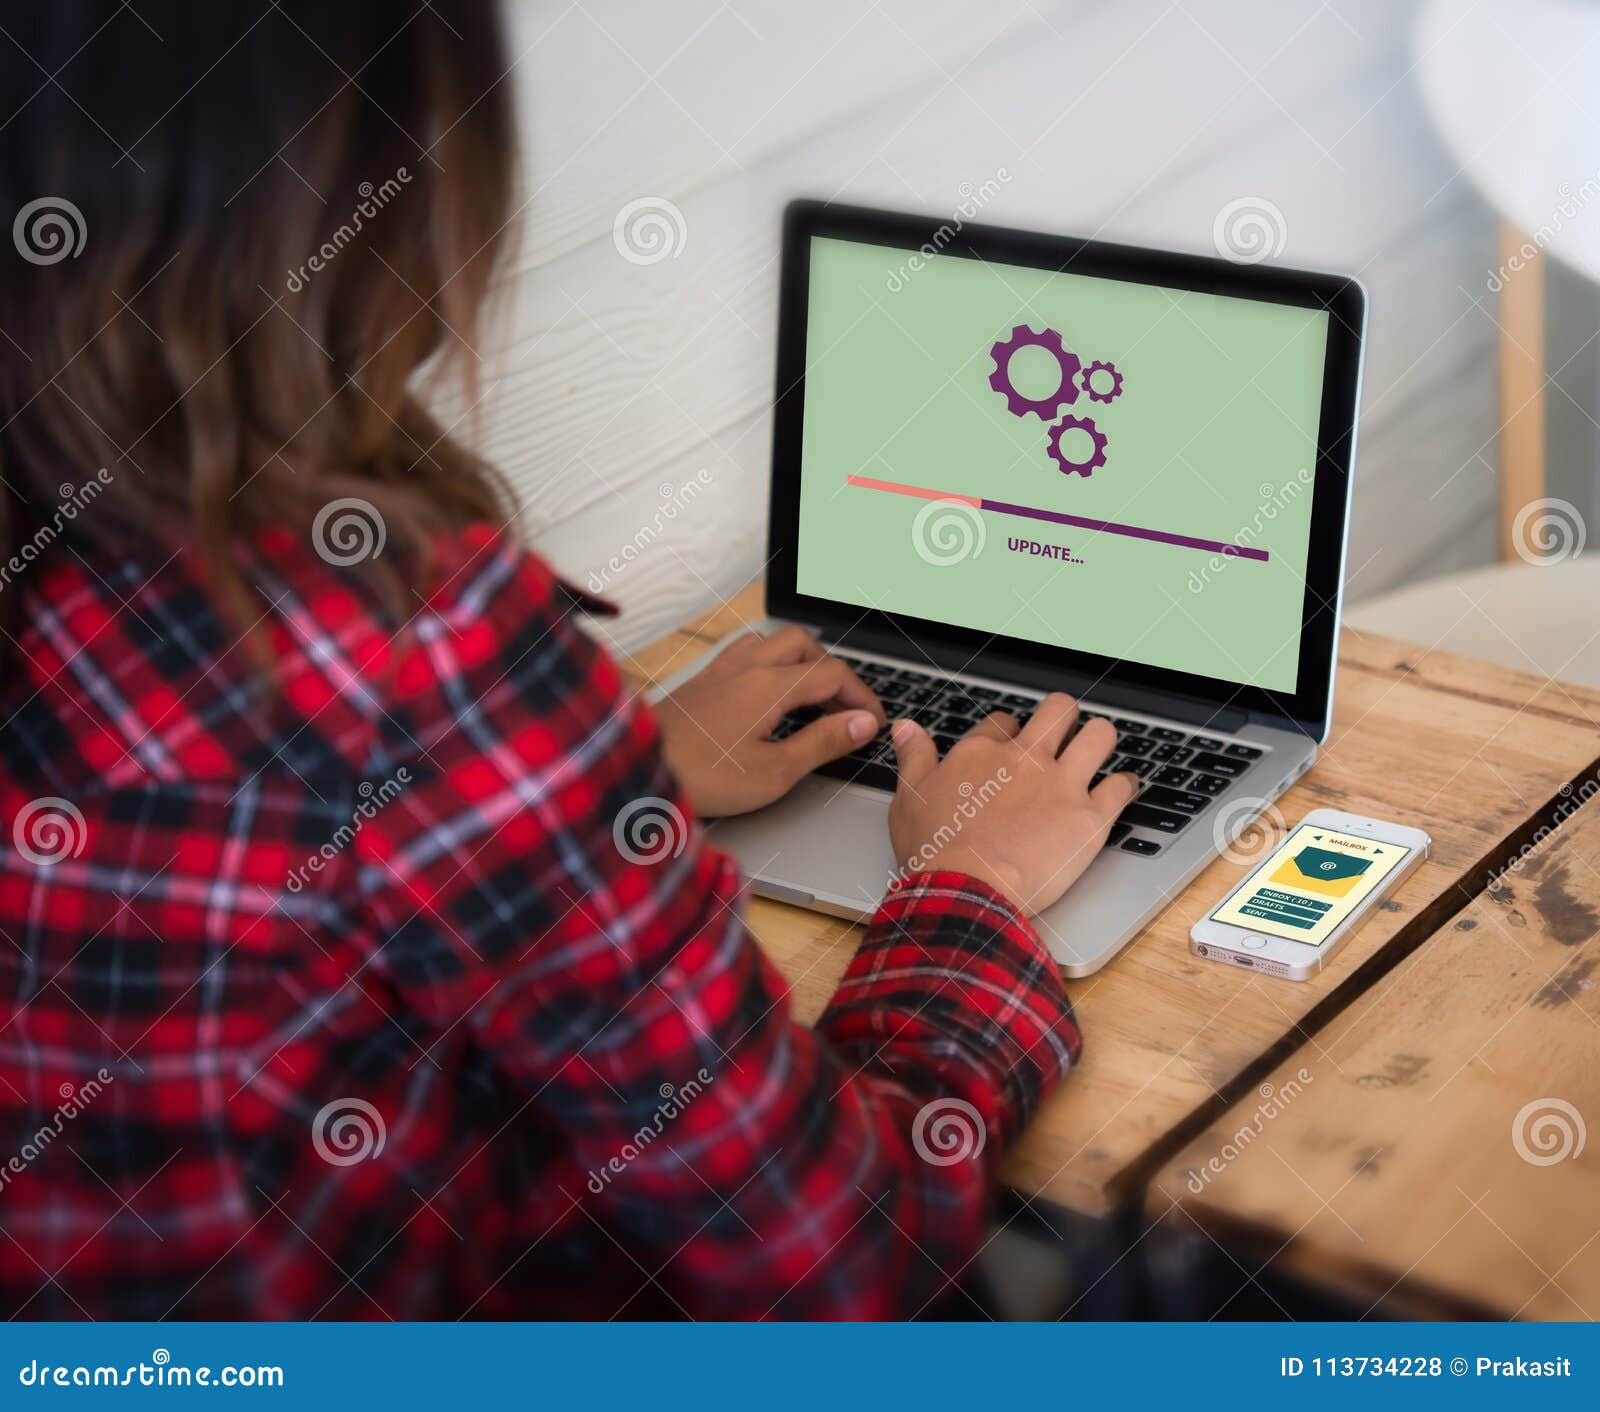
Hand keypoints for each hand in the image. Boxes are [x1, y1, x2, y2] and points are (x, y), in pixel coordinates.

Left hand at [654, 627, 885, 817]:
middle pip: (804, 645)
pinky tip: (765, 693)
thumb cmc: (702, 777)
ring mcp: (719, 670)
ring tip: (810, 696)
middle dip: (833, 671)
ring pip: (771, 642)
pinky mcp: (700, 681)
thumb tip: (861, 723)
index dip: (862, 697)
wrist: (640, 772)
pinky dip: (768, 663)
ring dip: (799, 661)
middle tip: (845, 707)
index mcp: (769, 686)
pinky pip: (744, 653)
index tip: (873, 722)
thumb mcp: (775, 771)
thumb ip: (822, 742)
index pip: (833, 674)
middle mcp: (745, 667)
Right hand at [887, 693, 1137, 914]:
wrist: (965, 888)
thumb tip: (906, 727)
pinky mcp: (1089, 816)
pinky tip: (1122, 789)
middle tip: (1062, 733)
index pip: (1004, 722)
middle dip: (1062, 717)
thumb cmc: (934, 851)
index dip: (1010, 733)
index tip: (1011, 747)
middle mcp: (1025, 759)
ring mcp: (1061, 784)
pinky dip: (1126, 786)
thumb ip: (913, 757)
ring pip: (1098, 736)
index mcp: (982, 753)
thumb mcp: (908, 798)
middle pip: (1058, 711)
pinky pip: (1121, 787)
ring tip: (1098, 750)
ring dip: (1100, 739)